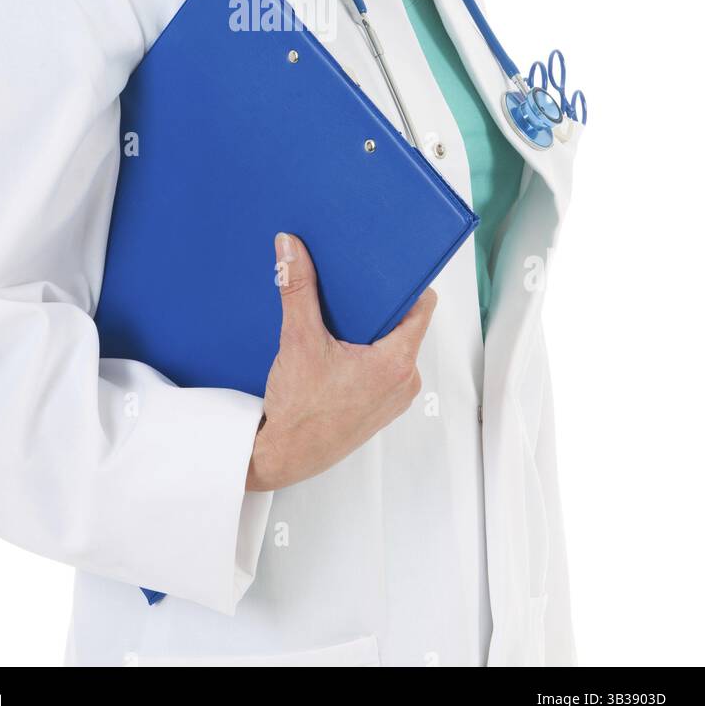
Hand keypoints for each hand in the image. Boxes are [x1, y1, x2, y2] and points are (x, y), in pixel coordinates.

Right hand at [245, 231, 437, 490]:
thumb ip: (297, 288)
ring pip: (390, 346)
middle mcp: (404, 380)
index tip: (385, 266)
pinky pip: (380, 367)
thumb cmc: (299, 414)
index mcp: (397, 362)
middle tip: (352, 284)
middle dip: (377, 303)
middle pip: (403, 324)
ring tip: (339, 316)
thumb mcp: (298, 340)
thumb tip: (290, 247)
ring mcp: (393, 397)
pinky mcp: (378, 406)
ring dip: (367, 330)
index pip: (421, 306)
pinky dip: (362, 353)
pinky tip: (334, 347)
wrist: (283, 458)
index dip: (405, 282)